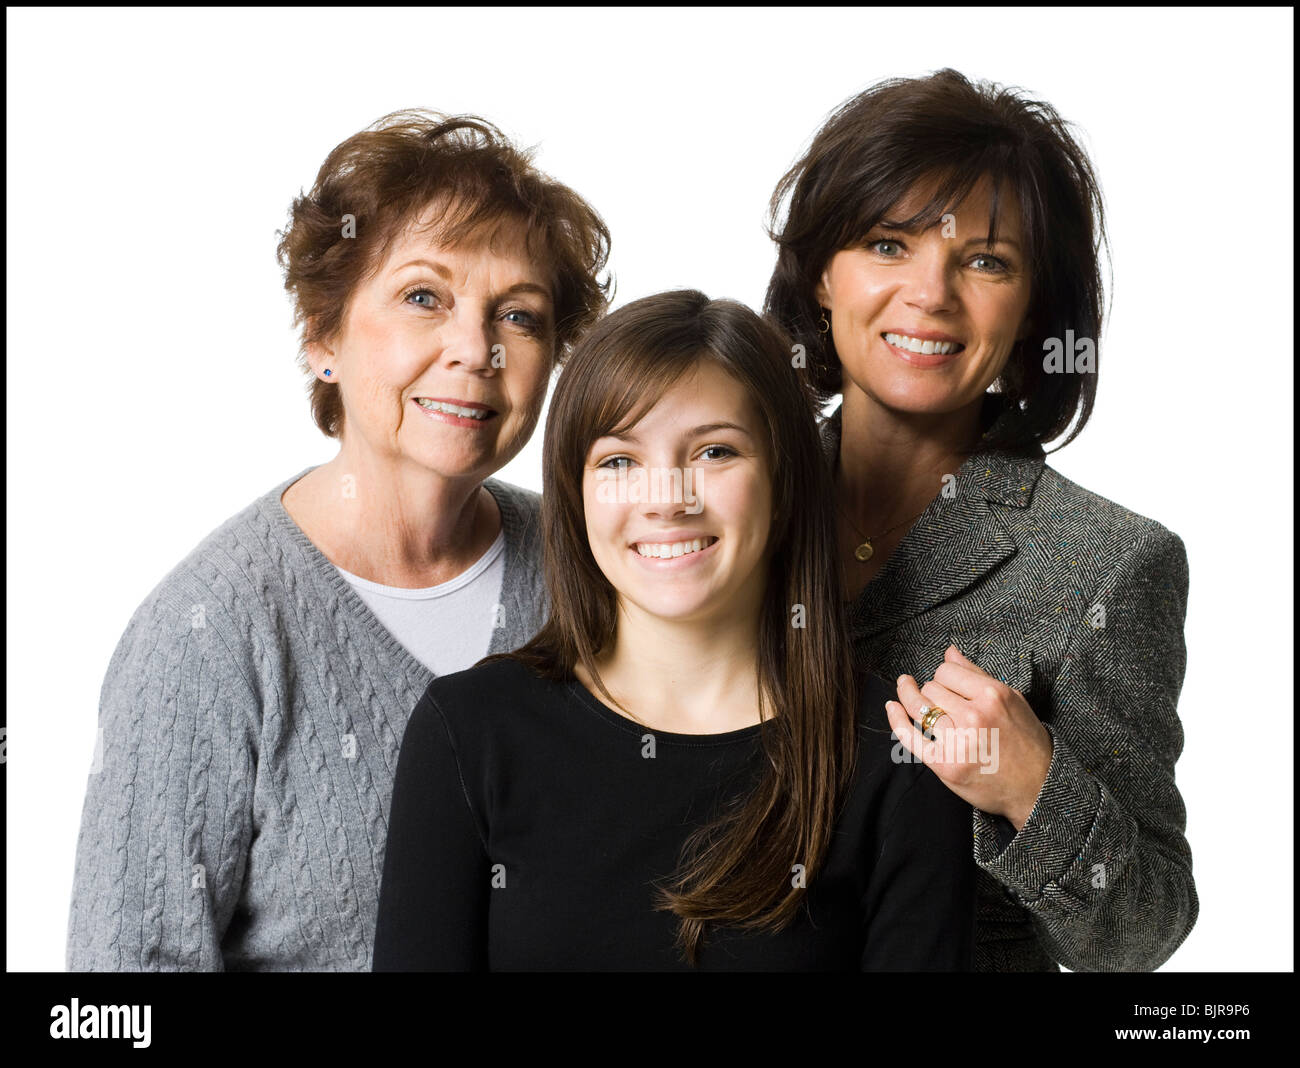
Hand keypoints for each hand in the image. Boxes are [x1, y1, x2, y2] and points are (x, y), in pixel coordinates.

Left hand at [884, 645, 1052, 830]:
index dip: (944, 676)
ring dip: (909, 696)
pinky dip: (896, 719)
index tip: (948, 684)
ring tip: (905, 687)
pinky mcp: (944, 763)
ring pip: (920, 707)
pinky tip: (892, 706)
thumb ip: (977, 675)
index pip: (946, 671)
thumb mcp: (1012, 700)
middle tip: (941, 699)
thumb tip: (949, 652)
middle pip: (931, 688)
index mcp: (992, 695)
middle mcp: (973, 716)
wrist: (1037, 787)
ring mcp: (957, 741)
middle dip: (933, 690)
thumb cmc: (1026, 742)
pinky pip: (909, 736)